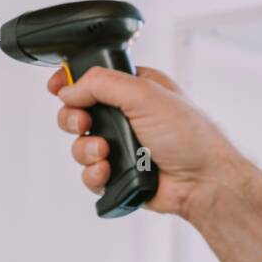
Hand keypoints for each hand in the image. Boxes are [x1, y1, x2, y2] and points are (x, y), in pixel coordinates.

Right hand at [48, 64, 261, 261]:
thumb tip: (70, 88)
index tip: (58, 87)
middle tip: (84, 124)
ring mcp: (121, 146)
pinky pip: (89, 173)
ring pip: (80, 146)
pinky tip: (108, 171)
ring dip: (85, 150)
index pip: (93, 78)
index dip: (71, 82)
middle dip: (74, 119)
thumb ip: (103, 84)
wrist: (203, 182)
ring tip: (105, 153)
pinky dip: (93, 173)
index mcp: (135, 88)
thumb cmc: (190, 136)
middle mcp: (126, 116)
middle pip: (78, 112)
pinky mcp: (118, 173)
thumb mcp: (146, 94)